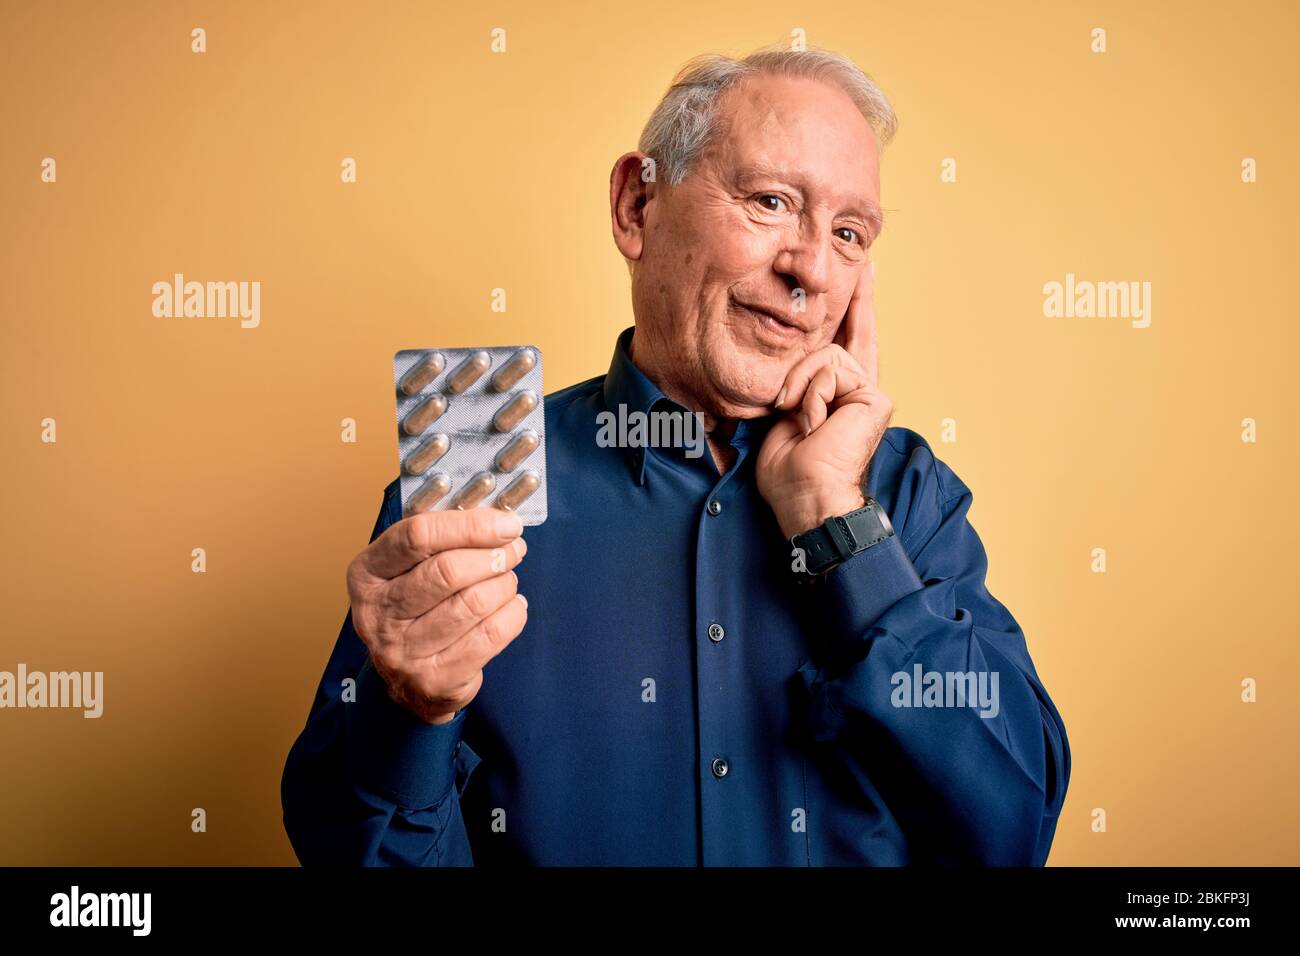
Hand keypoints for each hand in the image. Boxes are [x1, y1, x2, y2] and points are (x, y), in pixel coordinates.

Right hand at [346, 508, 528, 723]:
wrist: (405, 682)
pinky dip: (512, 614)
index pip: (418, 536)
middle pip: (448, 571)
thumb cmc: (413, 609)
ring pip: (474, 603)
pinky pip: (491, 635)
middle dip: (493, 556)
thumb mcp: (407, 569)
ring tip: (508, 579)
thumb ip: (441, 538)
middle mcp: (377, 613)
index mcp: (366, 573)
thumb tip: (496, 516)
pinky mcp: (435, 679)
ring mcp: (403, 651)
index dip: (470, 525)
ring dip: (504, 584)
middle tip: (513, 551)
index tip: (506, 523)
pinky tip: (511, 606)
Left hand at [756, 259, 894, 538]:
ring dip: (799, 386)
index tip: (864, 273)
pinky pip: (829, 369)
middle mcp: (862, 392)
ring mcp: (871, 393)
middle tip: (860, 277)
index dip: (856, 309)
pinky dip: (811, 395)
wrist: (806, 495)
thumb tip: (784, 370)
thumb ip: (795, 384)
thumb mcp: (784, 413)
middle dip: (849, 309)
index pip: (848, 343)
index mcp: (841, 396)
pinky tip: (814, 424)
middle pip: (848, 337)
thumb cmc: (789, 470)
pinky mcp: (875, 396)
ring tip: (798, 418)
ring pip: (824, 355)